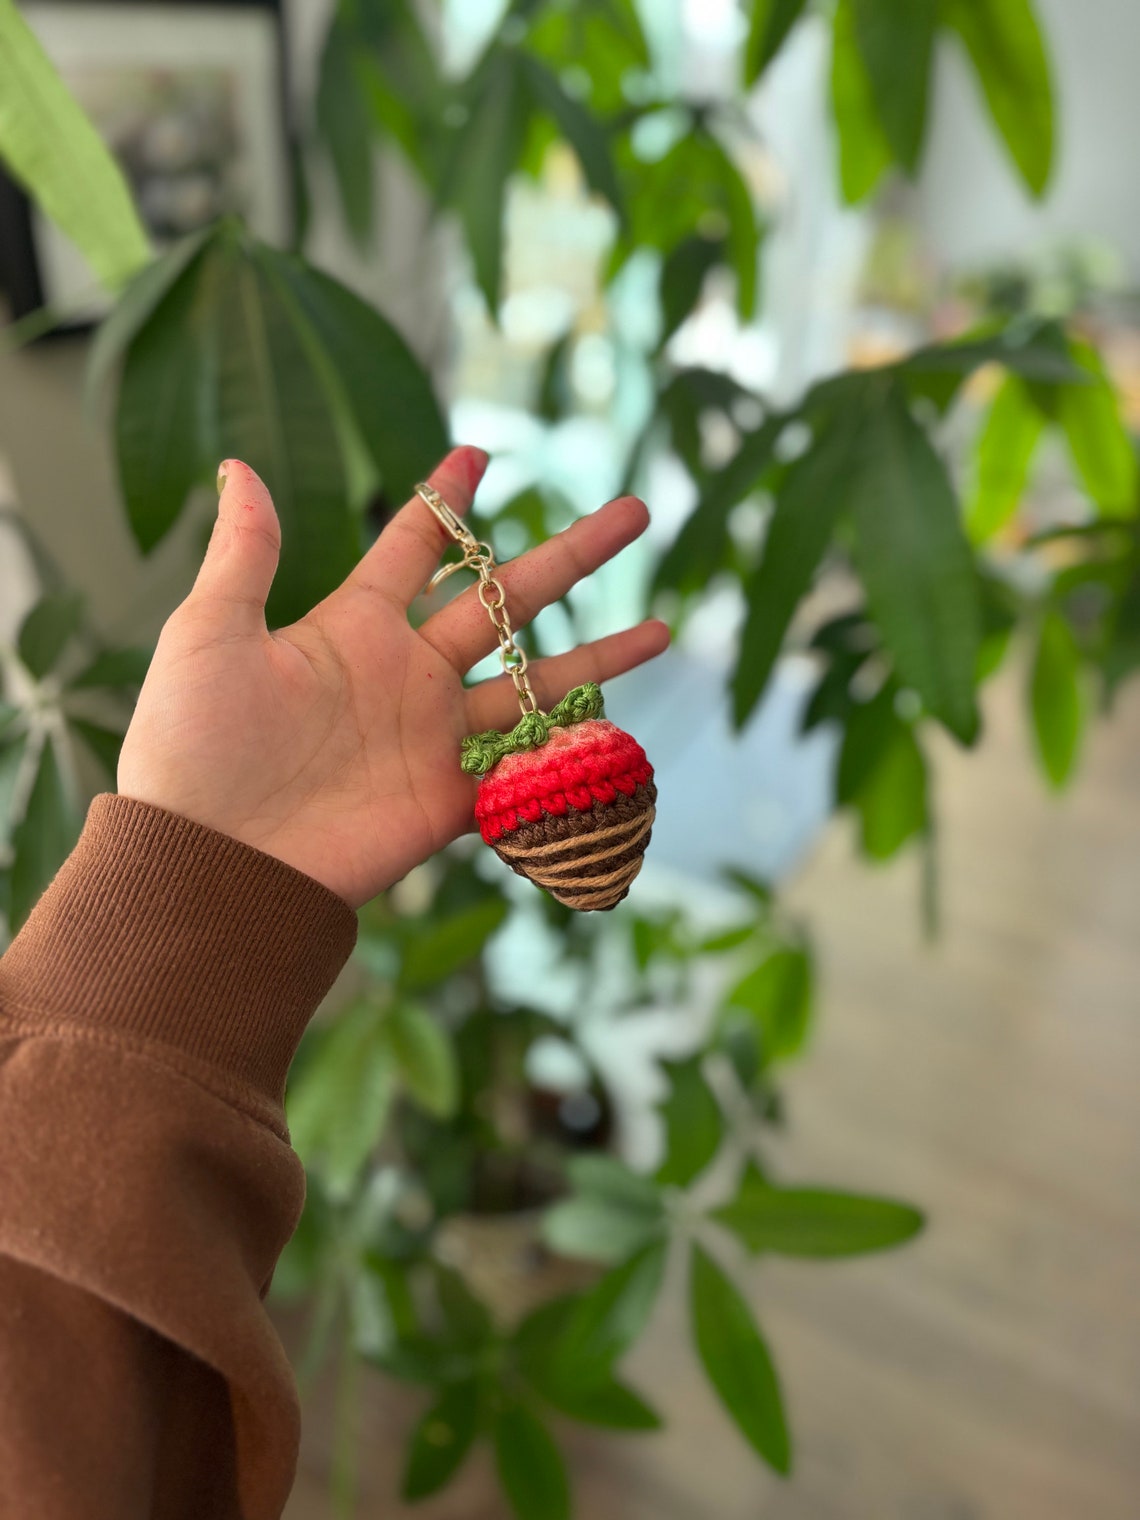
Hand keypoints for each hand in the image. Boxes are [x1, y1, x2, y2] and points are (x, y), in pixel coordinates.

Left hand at [116, 447, 668, 906]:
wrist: (212, 860)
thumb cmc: (196, 744)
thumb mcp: (210, 633)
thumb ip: (245, 554)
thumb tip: (241, 466)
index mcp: (354, 627)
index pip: (416, 547)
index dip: (447, 500)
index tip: (480, 453)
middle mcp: (408, 674)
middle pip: (507, 600)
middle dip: (571, 556)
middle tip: (632, 513)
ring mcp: (435, 737)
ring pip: (536, 684)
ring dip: (599, 656)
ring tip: (662, 627)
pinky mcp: (450, 800)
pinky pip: (525, 771)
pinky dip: (571, 754)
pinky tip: (623, 730)